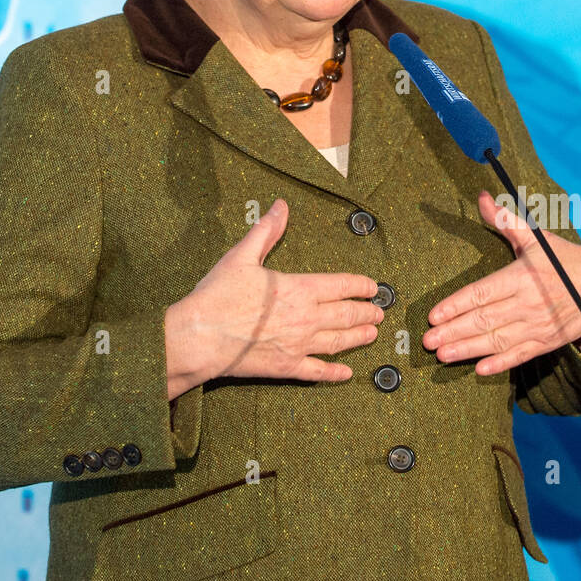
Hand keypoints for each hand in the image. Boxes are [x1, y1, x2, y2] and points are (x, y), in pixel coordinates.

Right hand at [169, 199, 383, 385]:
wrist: (201, 336)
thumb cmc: (218, 296)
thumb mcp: (242, 256)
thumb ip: (266, 231)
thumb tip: (279, 207)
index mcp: (298, 289)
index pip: (340, 285)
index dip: (360, 285)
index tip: (373, 286)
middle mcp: (306, 318)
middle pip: (346, 315)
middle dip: (366, 312)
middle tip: (379, 312)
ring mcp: (299, 345)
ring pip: (339, 342)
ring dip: (358, 337)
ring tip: (372, 335)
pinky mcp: (287, 368)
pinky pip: (318, 372)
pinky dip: (335, 373)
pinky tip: (346, 373)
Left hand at [421, 189, 580, 376]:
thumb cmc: (564, 260)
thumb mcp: (536, 237)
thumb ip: (505, 220)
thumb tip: (482, 198)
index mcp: (522, 277)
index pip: (482, 293)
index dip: (456, 305)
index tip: (434, 315)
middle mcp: (529, 303)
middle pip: (485, 320)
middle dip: (453, 332)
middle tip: (427, 341)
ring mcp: (538, 326)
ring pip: (497, 341)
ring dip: (467, 349)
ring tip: (442, 354)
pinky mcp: (547, 342)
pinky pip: (520, 355)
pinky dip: (500, 364)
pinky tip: (479, 370)